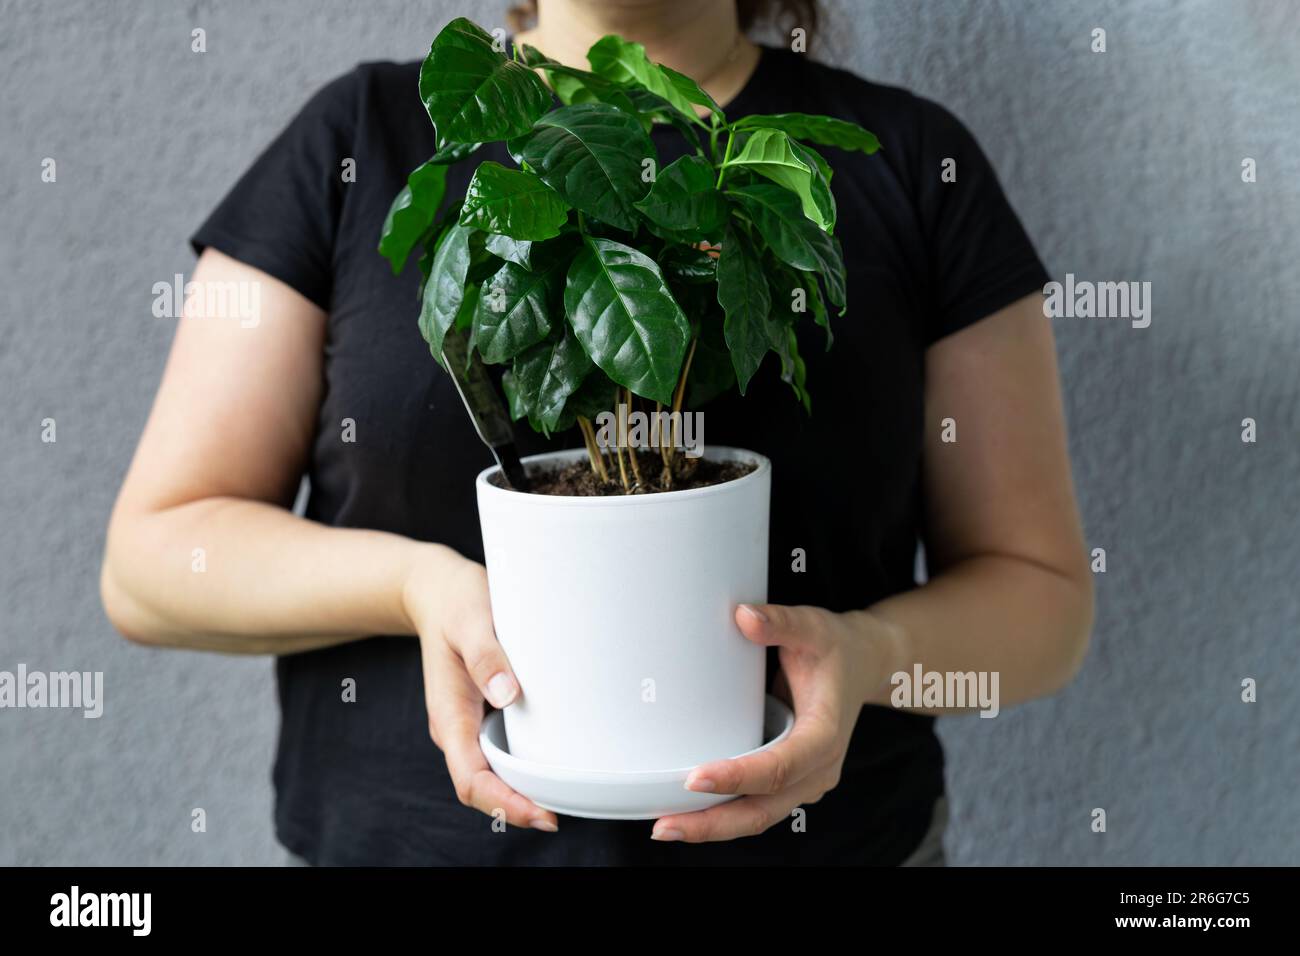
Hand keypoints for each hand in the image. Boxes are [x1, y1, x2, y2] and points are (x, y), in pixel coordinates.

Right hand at [402, 547, 558, 831]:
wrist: (437, 589)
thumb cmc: (455, 601)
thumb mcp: (471, 619)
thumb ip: (487, 655)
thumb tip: (508, 695)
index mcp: (448, 714)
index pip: (471, 778)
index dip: (504, 803)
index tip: (540, 813)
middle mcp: (457, 726)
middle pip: (482, 786)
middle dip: (517, 807)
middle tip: (559, 815)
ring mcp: (468, 721)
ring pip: (490, 772)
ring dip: (520, 790)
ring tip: (561, 799)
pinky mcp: (482, 711)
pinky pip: (499, 751)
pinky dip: (521, 767)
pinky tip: (550, 765)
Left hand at [650, 603, 902, 842]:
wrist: (864, 665)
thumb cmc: (836, 647)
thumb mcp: (813, 626)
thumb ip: (779, 623)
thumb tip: (743, 616)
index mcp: (824, 735)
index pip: (778, 767)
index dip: (737, 776)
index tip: (694, 778)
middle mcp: (817, 769)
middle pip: (763, 810)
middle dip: (713, 823)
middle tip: (664, 827)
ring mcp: (805, 781)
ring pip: (757, 817)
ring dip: (712, 826)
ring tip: (665, 827)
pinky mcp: (791, 782)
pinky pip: (756, 807)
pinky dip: (722, 814)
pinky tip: (685, 813)